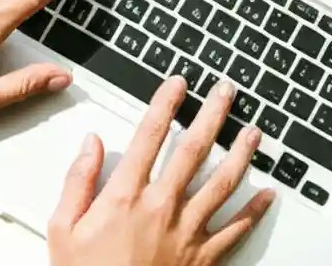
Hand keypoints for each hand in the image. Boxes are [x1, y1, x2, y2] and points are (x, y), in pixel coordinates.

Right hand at [48, 77, 275, 265]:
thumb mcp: (63, 229)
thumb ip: (78, 181)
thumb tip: (91, 144)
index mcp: (125, 195)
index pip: (150, 135)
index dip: (166, 104)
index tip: (178, 84)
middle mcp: (161, 207)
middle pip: (193, 149)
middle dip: (212, 115)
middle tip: (226, 91)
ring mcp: (187, 232)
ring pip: (222, 183)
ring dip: (241, 154)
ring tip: (254, 132)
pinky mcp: (203, 257)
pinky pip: (235, 230)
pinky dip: (255, 211)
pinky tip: (269, 195)